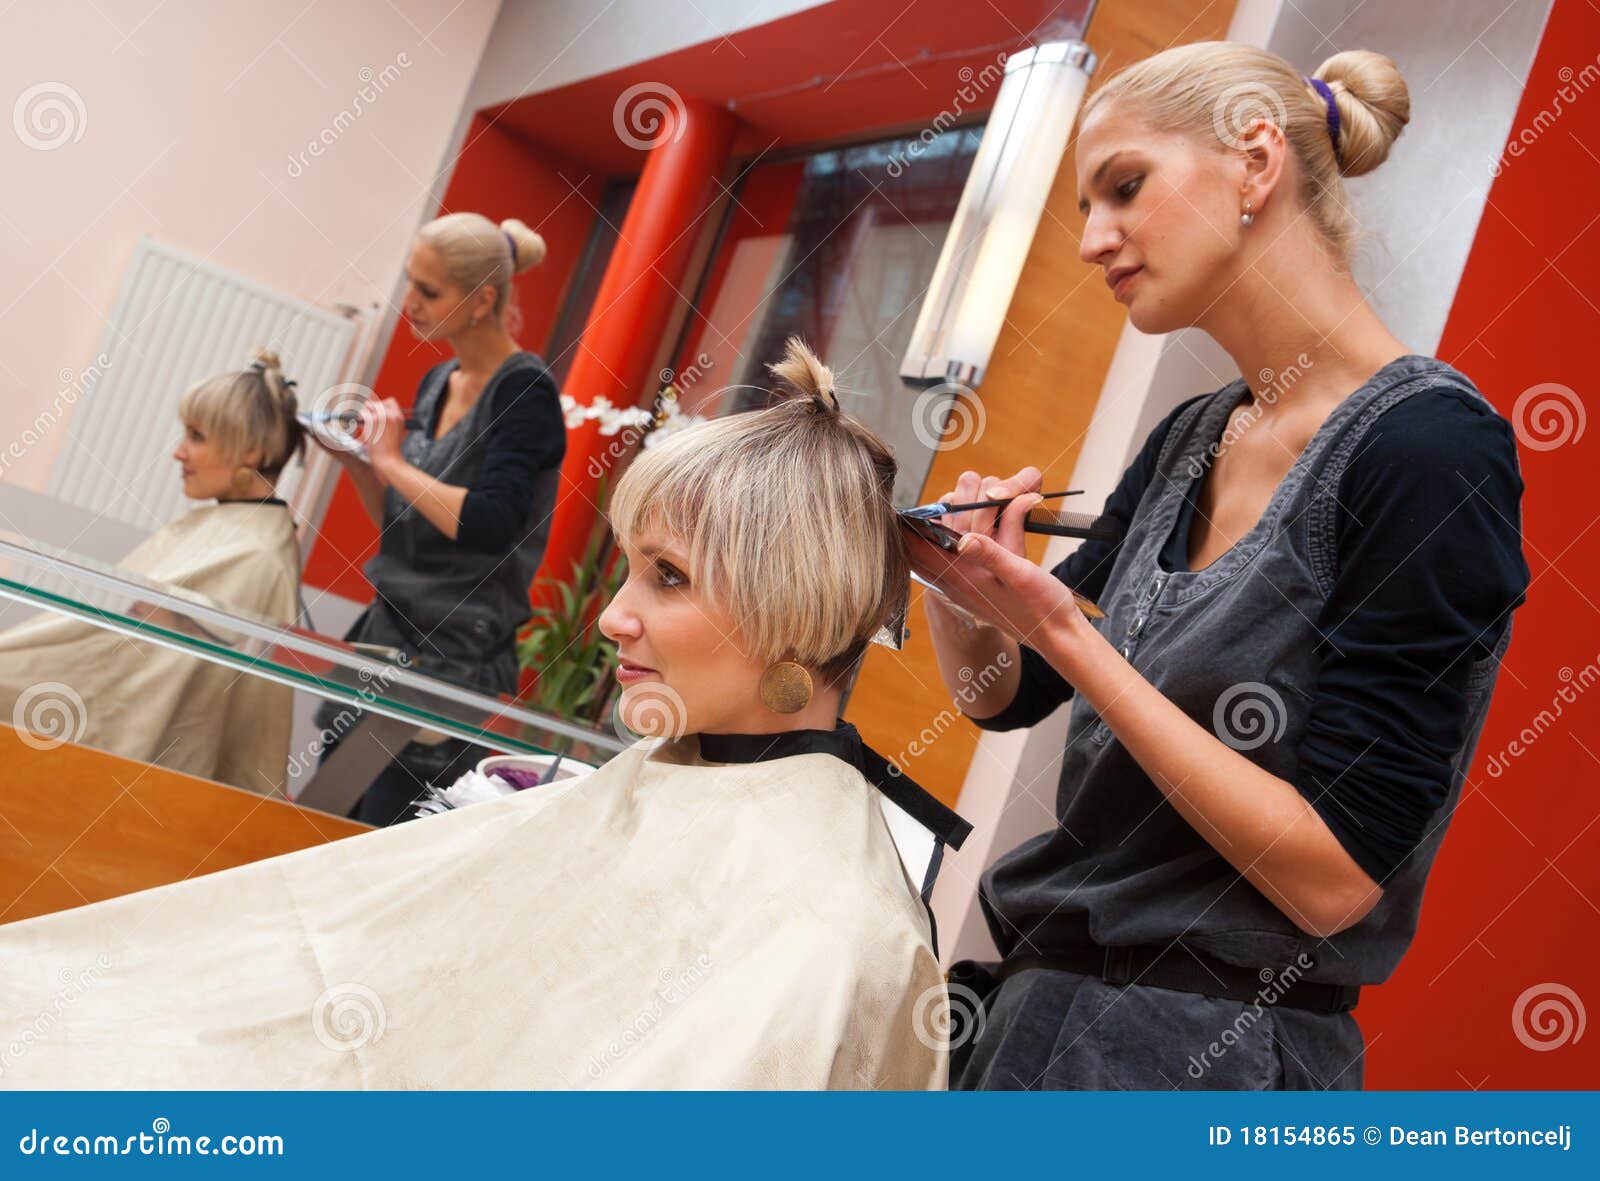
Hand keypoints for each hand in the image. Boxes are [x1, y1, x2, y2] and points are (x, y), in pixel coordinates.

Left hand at [362, 397, 406, 476]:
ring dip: (365, 414)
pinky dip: (361, 420)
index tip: (377, 413)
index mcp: (400, 417)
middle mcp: (392, 414)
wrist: (388, 459)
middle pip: (377, 402)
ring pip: (368, 406)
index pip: (390, 401)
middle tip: (369, 422)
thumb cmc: (390, 450)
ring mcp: (382, 416)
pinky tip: (364, 428)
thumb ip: (389, 421)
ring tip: (367, 426)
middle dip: (371, 410)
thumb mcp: (396, 432)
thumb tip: (376, 410)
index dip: (382, 405)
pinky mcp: (373, 420)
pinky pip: (363, 413)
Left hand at [906, 466, 1084, 644]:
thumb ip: (991, 555)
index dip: (910, 525)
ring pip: (942, 543)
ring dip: (954, 518)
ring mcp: (965, 582)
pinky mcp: (976, 581)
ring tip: (978, 497)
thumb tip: (962, 539)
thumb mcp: (1021, 575)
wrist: (1057, 635)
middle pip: (927, 541)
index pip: (918, 551)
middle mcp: (956, 581)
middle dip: (940, 511)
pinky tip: (979, 521)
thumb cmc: (1042, 608)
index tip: (914, 503)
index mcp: (962, 579)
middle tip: (965, 488)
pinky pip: (958, 552)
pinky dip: (963, 533)